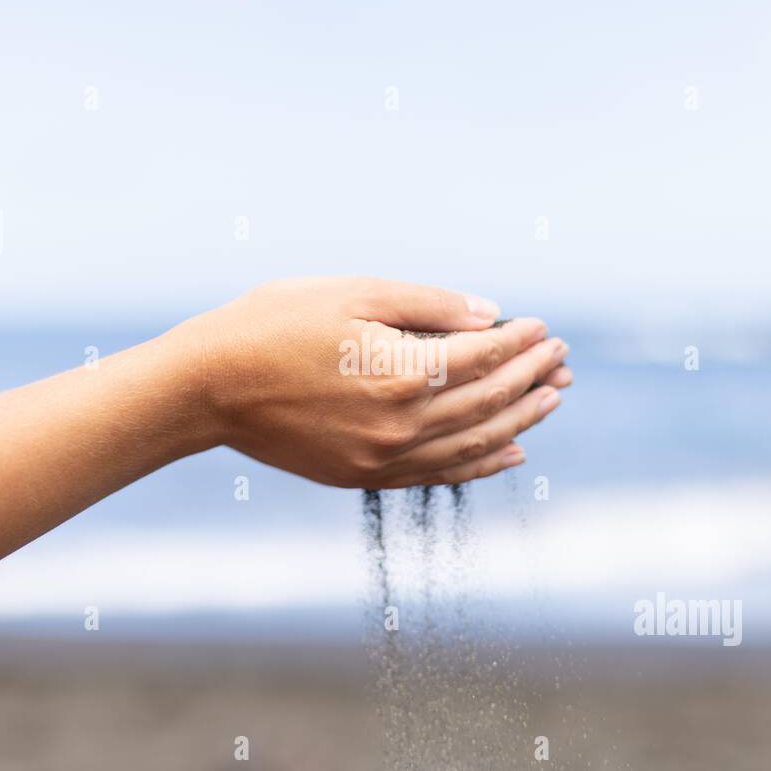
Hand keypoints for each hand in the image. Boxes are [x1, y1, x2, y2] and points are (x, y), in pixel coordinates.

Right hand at [181, 276, 571, 488]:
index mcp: (400, 374)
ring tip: (551, 400)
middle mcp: (400, 425)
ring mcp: (383, 459)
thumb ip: (427, 304)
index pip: (483, 358)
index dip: (520, 342)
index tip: (543, 327)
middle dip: (531, 378)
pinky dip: (481, 463)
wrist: (208, 387)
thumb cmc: (273, 325)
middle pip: (488, 402)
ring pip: (473, 442)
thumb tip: (489, 316)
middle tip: (562, 361)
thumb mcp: (353, 293)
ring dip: (519, 421)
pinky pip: (440, 473)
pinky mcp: (364, 476)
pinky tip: (510, 452)